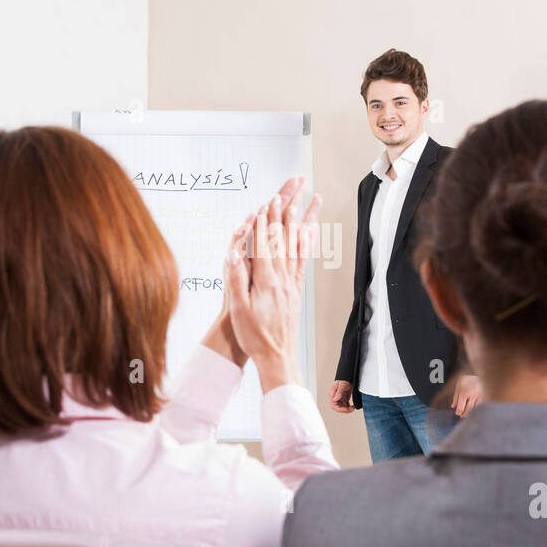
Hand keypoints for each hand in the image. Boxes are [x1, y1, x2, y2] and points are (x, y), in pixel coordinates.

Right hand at [222, 176, 321, 391]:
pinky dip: (307, 242)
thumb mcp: (239, 310)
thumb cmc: (254, 336)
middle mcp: (283, 279)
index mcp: (267, 282)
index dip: (267, 221)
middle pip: (285, 239)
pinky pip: (303, 260)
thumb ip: (237, 281)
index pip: (266, 244)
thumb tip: (234, 254)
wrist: (277, 357)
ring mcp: (292, 284)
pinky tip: (310, 232)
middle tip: (292, 189)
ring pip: (298, 245)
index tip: (269, 201)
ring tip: (311, 201)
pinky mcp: (296, 290)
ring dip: (303, 220)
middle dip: (286, 212)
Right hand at [329, 379, 354, 413]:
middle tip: (351, 409)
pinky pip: (345, 405)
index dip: (340, 409)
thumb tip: (335, 399)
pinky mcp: (343, 397)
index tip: (347, 409)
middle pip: (338, 408)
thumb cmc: (344, 378)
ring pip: (342, 407)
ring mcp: (339, 397)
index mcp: (332, 394)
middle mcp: (335, 397)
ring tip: (353, 408)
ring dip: (347, 409)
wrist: (348, 375)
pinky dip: (349, 406)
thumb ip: (339, 392)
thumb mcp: (342, 384)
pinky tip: (352, 406)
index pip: (333, 405)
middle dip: (345, 410)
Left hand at [451, 374, 483, 416]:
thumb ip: (455, 397)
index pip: (461, 407)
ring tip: (467, 414)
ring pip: (475, 408)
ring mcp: (479, 396)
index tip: (457, 413)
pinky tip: (475, 409)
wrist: (478, 372)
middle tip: (461, 415)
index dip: (458, 412)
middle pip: (468, 409)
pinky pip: (481, 405)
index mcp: (464, 393)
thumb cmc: (466, 379)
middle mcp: (472, 395)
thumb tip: (453, 406)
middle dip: (464, 414)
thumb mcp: (458, 386)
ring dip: (471, 413)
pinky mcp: (484, 396)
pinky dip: (477, 409)